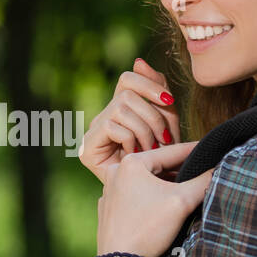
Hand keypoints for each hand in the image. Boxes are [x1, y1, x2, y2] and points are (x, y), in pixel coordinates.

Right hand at [78, 58, 179, 182]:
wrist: (156, 195)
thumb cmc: (164, 158)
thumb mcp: (166, 119)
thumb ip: (156, 90)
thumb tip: (138, 61)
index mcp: (121, 108)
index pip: (128, 79)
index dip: (149, 85)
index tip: (169, 102)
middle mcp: (104, 116)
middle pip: (126, 93)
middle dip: (152, 115)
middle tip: (164, 139)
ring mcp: (93, 131)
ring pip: (120, 108)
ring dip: (144, 130)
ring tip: (151, 150)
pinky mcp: (87, 148)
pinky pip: (111, 126)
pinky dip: (130, 140)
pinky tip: (135, 156)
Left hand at [96, 142, 213, 256]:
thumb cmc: (147, 229)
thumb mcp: (181, 202)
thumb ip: (203, 181)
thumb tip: (220, 168)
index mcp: (131, 163)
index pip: (171, 151)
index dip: (195, 149)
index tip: (212, 146)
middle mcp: (116, 173)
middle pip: (158, 166)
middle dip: (180, 170)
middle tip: (202, 170)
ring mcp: (110, 191)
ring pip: (146, 182)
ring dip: (165, 185)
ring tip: (185, 189)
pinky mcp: (109, 209)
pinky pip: (135, 196)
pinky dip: (150, 197)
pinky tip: (162, 207)